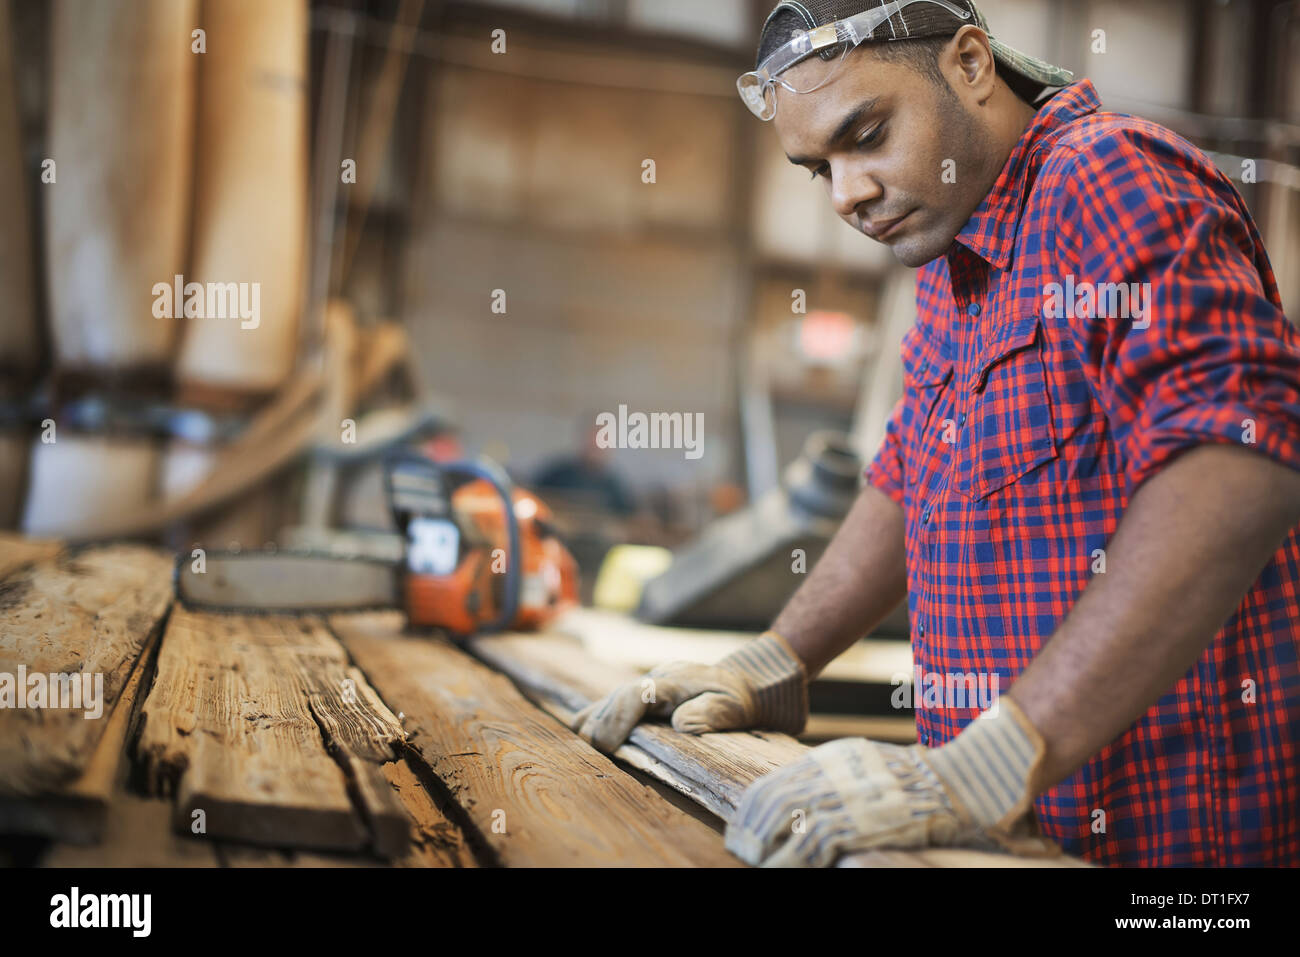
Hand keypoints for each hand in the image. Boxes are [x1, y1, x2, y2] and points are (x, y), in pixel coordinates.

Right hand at [570, 631, 807, 753]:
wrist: (742, 681)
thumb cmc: (737, 698)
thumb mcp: (734, 706)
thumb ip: (710, 712)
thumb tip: (680, 723)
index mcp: (673, 680)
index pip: (635, 695)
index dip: (618, 719)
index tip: (608, 746)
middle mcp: (653, 679)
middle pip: (613, 700)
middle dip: (600, 730)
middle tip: (593, 760)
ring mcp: (644, 685)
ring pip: (605, 702)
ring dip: (593, 727)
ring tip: (585, 756)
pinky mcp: (640, 696)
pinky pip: (608, 706)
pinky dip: (595, 723)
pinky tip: (586, 743)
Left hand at [725, 695, 1061, 865]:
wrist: (957, 780)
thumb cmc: (914, 777)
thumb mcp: (863, 764)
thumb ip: (830, 778)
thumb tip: (799, 802)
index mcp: (828, 761)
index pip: (771, 786)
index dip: (750, 813)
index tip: (742, 831)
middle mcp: (830, 776)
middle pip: (771, 807)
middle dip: (751, 833)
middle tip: (743, 852)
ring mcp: (845, 799)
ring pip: (788, 829)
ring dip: (769, 853)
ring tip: (761, 865)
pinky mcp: (861, 823)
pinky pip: (815, 847)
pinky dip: (797, 861)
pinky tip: (790, 869)